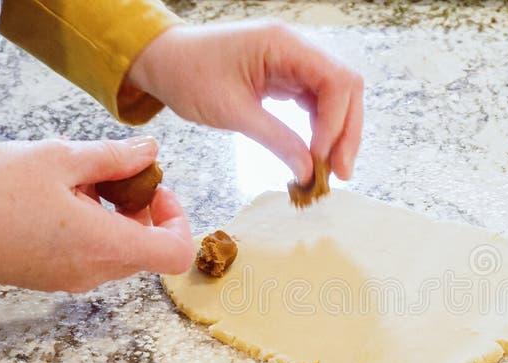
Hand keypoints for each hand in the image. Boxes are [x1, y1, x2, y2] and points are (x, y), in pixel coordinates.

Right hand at [0, 138, 194, 291]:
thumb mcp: (60, 158)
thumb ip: (114, 157)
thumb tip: (149, 151)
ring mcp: (70, 278)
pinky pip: (88, 253)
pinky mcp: (49, 276)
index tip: (156, 190)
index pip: (175, 252)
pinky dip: (88, 224)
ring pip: (116, 248)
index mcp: (105, 246)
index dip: (178, 219)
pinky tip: (57, 192)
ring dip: (111, 212)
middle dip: (140, 208)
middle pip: (146, 247)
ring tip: (76, 176)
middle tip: (114, 173)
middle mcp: (93, 271)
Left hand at [127, 20, 363, 184]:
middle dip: (346, 132)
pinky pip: (317, 104)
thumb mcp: (231, 111)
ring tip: (328, 171)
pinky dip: (320, 131)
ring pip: (336, 98)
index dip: (337, 124)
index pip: (335, 82)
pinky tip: (315, 155)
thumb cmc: (187, 74)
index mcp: (283, 44)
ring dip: (336, 134)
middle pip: (345, 88)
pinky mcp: (287, 78)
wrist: (162, 61)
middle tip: (340, 173)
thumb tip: (308, 170)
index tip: (323, 160)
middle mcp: (296, 48)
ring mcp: (294, 62)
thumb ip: (275, 139)